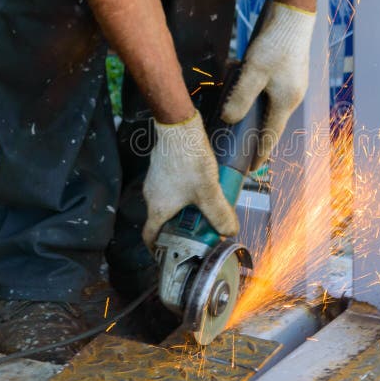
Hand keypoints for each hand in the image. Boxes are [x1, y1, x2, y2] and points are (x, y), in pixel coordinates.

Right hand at [141, 110, 238, 246]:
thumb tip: (229, 232)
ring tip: (206, 206)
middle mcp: (152, 195)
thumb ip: (219, 214)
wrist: (178, 126)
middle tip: (200, 229)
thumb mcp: (209, 191)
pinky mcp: (163, 167)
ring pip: (170, 203)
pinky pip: (172, 187)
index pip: (151, 237)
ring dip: (186, 209)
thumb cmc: (188, 158)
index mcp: (158, 208)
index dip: (159, 249)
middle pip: (164, 220)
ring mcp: (156, 180)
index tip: (170, 254)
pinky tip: (202, 185)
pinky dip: (185, 192)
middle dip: (182, 228)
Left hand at [221, 2, 315, 168]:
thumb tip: (228, 119)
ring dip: (258, 117)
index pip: (272, 135)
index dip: (261, 153)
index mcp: (286, 101)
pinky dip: (260, 99)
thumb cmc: (275, 43)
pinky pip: (273, 93)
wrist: (294, 15)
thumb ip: (240, 97)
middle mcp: (292, 96)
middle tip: (244, 151)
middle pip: (273, 123)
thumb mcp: (253, 71)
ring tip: (243, 127)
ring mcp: (293, 84)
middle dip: (259, 138)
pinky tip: (248, 94)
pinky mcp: (289, 72)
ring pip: (272, 107)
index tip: (253, 168)